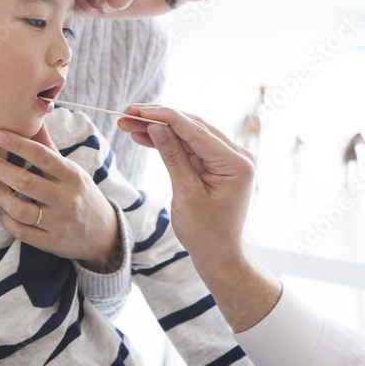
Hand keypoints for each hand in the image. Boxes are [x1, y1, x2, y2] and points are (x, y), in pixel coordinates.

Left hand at [0, 125, 120, 271]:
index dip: (18, 144)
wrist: (104, 233)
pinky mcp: (52, 242)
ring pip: (20, 210)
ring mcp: (60, 223)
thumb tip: (35, 118)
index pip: (42, 155)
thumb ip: (48, 147)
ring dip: (1, 196)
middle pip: (26, 181)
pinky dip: (7, 220)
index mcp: (72, 175)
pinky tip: (5, 210)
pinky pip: (21, 232)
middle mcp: (67, 199)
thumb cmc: (80, 194)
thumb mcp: (70, 169)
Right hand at [118, 104, 254, 267]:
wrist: (218, 255)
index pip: (196, 130)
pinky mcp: (215, 164)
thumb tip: (156, 127)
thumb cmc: (205, 232)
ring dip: (159, 129)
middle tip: (129, 113)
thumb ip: (173, 157)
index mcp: (236, 163)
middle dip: (158, 119)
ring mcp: (226, 159)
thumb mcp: (186, 194)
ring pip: (187, 134)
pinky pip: (188, 147)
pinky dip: (167, 142)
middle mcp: (235, 155)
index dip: (164, 116)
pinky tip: (143, 136)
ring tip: (128, 123)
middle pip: (192, 127)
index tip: (138, 110)